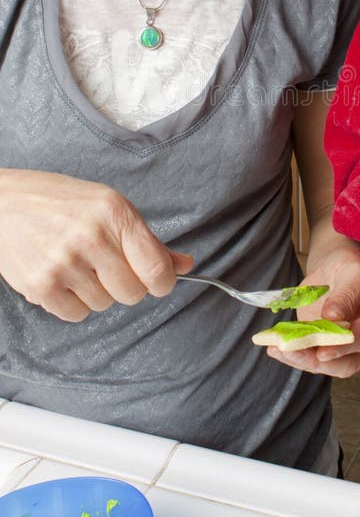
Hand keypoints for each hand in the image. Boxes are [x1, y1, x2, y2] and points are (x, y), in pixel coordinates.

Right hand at [0, 169, 193, 321]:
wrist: (3, 203)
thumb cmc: (60, 202)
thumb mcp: (110, 207)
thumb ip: (148, 240)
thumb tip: (186, 264)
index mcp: (114, 212)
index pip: (156, 268)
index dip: (163, 282)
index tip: (157, 281)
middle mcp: (91, 236)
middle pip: (133, 293)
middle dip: (126, 285)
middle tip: (106, 266)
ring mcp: (64, 262)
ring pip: (105, 304)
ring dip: (96, 291)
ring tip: (77, 264)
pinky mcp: (41, 285)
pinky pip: (77, 314)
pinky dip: (73, 302)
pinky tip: (61, 276)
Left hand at [265, 245, 359, 377]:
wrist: (337, 269)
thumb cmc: (351, 267)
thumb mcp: (354, 272)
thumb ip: (347, 295)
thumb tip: (333, 318)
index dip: (345, 347)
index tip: (323, 350)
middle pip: (346, 362)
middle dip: (317, 360)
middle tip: (292, 351)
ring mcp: (346, 350)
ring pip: (325, 365)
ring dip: (301, 359)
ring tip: (278, 348)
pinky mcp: (325, 348)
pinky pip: (311, 357)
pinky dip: (294, 354)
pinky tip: (275, 347)